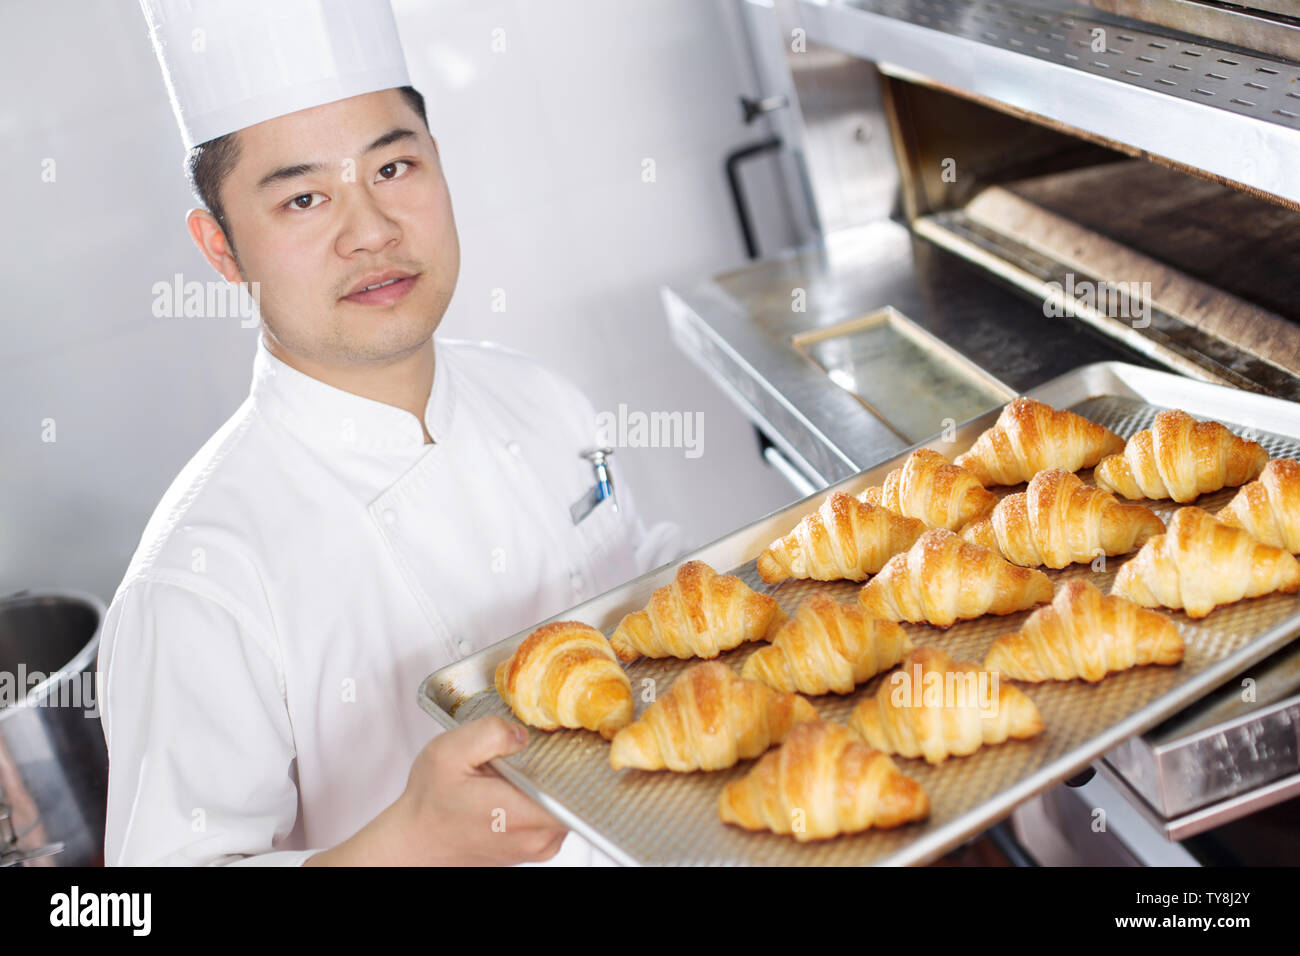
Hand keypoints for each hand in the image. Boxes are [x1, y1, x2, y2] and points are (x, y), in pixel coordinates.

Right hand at [304, 716, 567, 865]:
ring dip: (550, 780)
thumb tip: (524, 732)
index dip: (581, 759)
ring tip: (519, 765)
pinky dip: (543, 794)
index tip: (572, 737)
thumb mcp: (448, 752)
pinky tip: (518, 782)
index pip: (581, 790)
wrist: (415, 841)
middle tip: (533, 745)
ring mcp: (539, 846)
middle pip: (577, 791)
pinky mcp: (535, 847)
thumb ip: (490, 733)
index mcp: (522, 813)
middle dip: (561, 764)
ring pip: (567, 801)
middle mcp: (538, 836)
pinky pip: (554, 812)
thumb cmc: (429, 802)